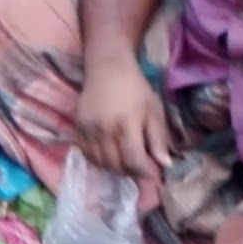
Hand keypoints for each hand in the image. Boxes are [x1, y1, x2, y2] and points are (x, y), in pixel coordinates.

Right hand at [75, 59, 170, 178]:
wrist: (108, 70)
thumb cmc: (136, 89)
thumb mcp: (154, 111)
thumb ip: (158, 139)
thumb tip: (164, 164)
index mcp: (127, 125)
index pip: (133, 160)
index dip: (144, 172)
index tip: (152, 173)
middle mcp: (104, 129)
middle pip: (115, 165)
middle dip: (130, 172)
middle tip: (139, 167)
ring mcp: (88, 129)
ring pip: (99, 162)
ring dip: (113, 168)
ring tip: (124, 162)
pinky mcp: (78, 126)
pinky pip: (85, 153)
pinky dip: (97, 159)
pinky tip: (108, 154)